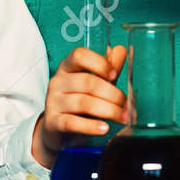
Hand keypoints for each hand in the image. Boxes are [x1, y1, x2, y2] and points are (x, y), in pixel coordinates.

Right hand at [31, 44, 127, 167]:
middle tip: (126, 105)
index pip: (79, 55)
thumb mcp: (95, 83)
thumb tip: (120, 50)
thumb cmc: (79, 102)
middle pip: (88, 82)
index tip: (114, 75)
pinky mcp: (53, 122)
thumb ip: (108, 68)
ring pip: (84, 102)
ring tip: (122, 117)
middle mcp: (58, 81)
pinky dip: (91, 126)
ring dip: (108, 110)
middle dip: (113, 94)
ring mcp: (53, 101)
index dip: (99, 63)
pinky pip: (73, 123)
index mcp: (68, 67)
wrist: (58, 129)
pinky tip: (104, 128)